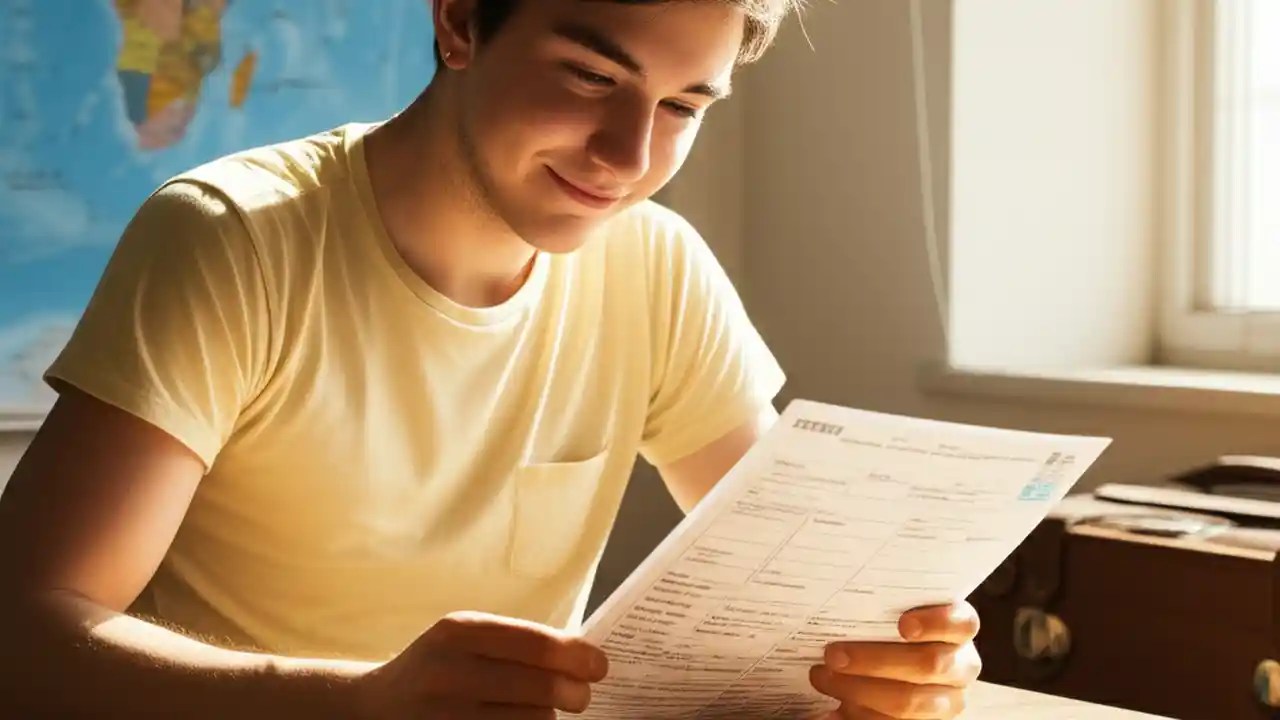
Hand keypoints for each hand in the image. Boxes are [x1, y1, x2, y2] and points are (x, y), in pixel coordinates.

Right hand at [352, 610, 608, 718]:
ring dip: (547, 719)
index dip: (576, 657)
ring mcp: (446, 716)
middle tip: (581, 696)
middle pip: (539, 689)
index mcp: (459, 632)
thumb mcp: (465, 639)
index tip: (599, 666)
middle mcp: (450, 672)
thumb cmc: (437, 667)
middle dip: (573, 694)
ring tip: (542, 711)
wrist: (372, 708)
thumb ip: (516, 642)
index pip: (535, 644)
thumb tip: (583, 655)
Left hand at [810, 603, 981, 718]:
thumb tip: (845, 597)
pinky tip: (832, 711)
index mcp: (958, 631)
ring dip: (859, 691)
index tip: (903, 625)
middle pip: (929, 664)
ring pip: (908, 702)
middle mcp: (960, 666)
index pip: (962, 623)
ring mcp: (946, 702)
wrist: (892, 667)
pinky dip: (856, 718)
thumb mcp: (890, 613)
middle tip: (833, 655)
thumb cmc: (887, 631)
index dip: (936, 623)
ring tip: (823, 678)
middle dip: (875, 660)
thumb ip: (881, 607)